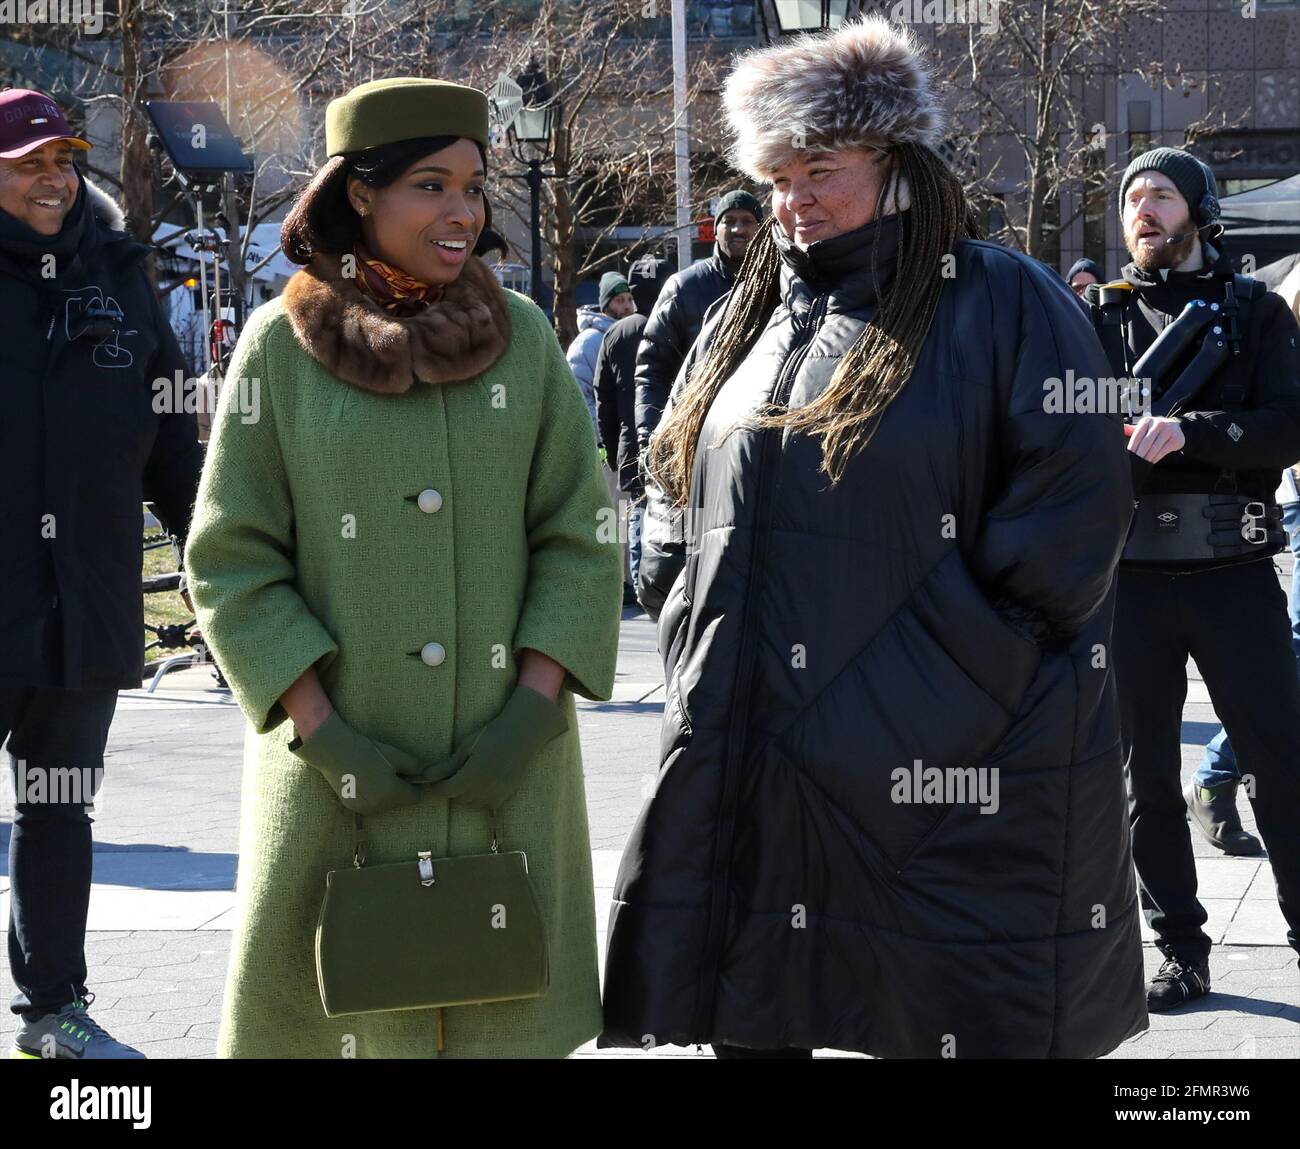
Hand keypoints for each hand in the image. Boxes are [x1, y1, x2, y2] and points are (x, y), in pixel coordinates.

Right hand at [290, 711, 421, 814]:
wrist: (334, 752)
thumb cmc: (367, 751)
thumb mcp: (396, 755)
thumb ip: (415, 766)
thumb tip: (427, 773)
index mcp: (393, 793)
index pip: (415, 798)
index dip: (415, 787)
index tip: (410, 777)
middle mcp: (379, 806)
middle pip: (399, 802)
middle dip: (399, 790)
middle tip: (390, 771)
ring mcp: (364, 808)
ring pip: (383, 805)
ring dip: (384, 795)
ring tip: (374, 775)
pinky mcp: (351, 807)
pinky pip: (368, 804)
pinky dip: (369, 796)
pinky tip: (363, 781)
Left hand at [420, 685, 568, 811]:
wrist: (521, 734)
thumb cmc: (490, 735)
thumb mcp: (466, 747)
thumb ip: (446, 765)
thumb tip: (425, 776)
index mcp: (473, 773)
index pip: (446, 791)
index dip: (436, 788)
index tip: (432, 783)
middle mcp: (486, 786)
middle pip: (459, 798)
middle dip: (453, 788)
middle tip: (455, 774)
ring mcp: (498, 792)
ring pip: (473, 803)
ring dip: (467, 794)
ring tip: (470, 776)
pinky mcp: (508, 794)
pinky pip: (488, 804)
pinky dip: (482, 798)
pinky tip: (484, 783)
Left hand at [1124, 416, 1184, 462]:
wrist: (1175, 427)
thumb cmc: (1155, 429)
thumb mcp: (1144, 427)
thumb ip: (1132, 429)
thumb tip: (1122, 428)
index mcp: (1147, 421)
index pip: (1137, 436)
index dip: (1132, 447)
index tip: (1128, 456)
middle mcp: (1158, 424)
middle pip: (1146, 443)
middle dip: (1139, 454)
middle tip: (1134, 462)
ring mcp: (1168, 430)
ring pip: (1154, 448)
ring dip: (1147, 458)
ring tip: (1142, 464)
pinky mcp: (1175, 439)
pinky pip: (1162, 451)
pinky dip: (1155, 458)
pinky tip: (1151, 461)